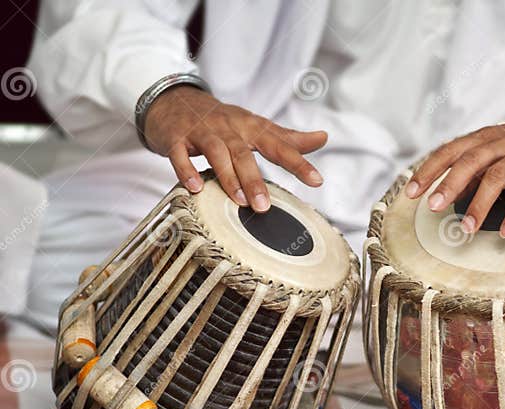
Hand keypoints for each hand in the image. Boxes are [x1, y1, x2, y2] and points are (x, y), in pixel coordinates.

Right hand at [143, 86, 327, 210]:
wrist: (175, 100)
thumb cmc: (223, 121)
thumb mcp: (256, 125)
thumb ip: (288, 138)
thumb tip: (323, 137)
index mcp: (251, 127)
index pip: (279, 145)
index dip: (299, 163)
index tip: (317, 180)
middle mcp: (229, 128)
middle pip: (245, 154)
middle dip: (255, 180)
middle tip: (265, 207)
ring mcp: (201, 132)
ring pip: (217, 153)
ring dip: (228, 177)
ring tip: (240, 202)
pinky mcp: (176, 137)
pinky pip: (180, 154)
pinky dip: (186, 170)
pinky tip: (195, 189)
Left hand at [405, 92, 504, 236]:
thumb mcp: (500, 147)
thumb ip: (476, 167)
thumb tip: (450, 191)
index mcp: (486, 138)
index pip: (450, 152)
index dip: (429, 171)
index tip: (411, 192)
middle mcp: (502, 143)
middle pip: (469, 162)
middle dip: (448, 185)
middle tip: (433, 207)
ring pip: (496, 177)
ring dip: (479, 204)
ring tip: (467, 228)